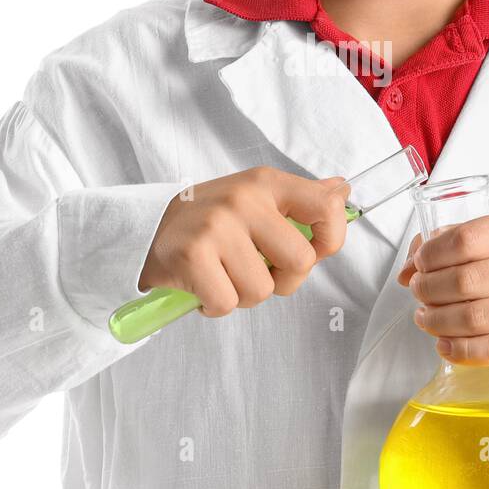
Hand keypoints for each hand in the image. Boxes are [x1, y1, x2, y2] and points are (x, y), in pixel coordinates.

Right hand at [138, 166, 350, 317]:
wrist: (146, 230)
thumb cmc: (210, 220)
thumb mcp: (255, 199)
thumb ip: (300, 200)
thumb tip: (342, 191)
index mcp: (266, 183)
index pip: (326, 205)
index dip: (332, 238)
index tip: (316, 251)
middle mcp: (244, 199)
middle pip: (299, 262)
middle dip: (282, 280)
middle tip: (255, 270)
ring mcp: (217, 226)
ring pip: (262, 290)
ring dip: (243, 294)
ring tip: (222, 275)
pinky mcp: (192, 255)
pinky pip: (227, 302)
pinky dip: (215, 305)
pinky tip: (203, 286)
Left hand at [395, 213, 488, 367]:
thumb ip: (445, 246)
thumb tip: (407, 270)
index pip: (466, 238)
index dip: (432, 254)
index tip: (420, 266)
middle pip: (466, 280)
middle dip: (429, 290)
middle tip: (419, 294)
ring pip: (474, 317)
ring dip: (437, 321)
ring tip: (426, 318)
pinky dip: (459, 350)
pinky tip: (444, 344)